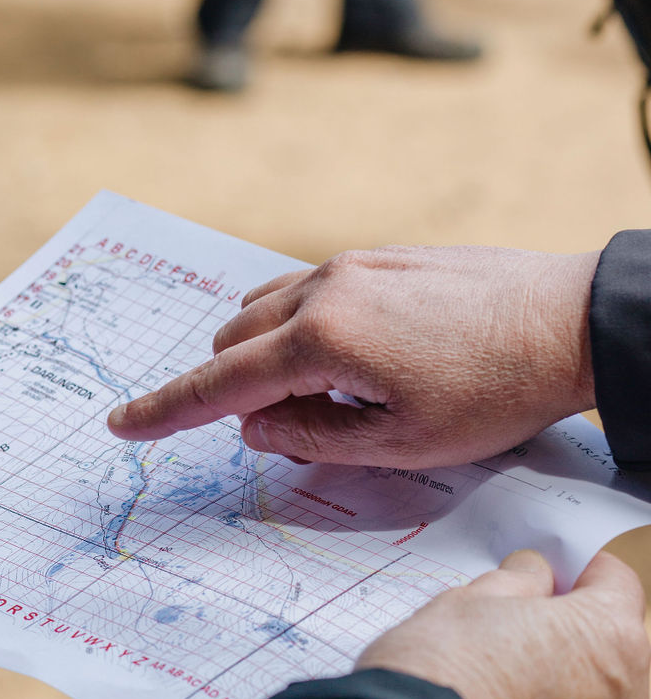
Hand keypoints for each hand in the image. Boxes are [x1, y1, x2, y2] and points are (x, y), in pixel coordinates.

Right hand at [108, 246, 599, 467]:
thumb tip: (255, 427)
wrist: (575, 322)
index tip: (122, 424)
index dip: (168, 410)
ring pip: (268, 308)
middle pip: (234, 338)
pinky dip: (306, 329)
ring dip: (269, 354)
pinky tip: (364, 359)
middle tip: (294, 430)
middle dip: (233, 387)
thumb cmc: (497, 392)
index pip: (222, 381)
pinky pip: (310, 291)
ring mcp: (354, 262)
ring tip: (338, 396)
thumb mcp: (403, 443)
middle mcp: (326, 287)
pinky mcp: (382, 255)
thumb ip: (313, 437)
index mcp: (324, 338)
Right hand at [356, 549, 649, 698]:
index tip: (547, 574)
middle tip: (513, 633)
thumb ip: (515, 583)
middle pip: (613, 651)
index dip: (578, 571)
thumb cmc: (442, 675)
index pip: (616, 583)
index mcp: (612, 638)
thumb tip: (534, 578)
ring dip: (561, 694)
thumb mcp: (468, 602)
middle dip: (572, 637)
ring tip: (497, 691)